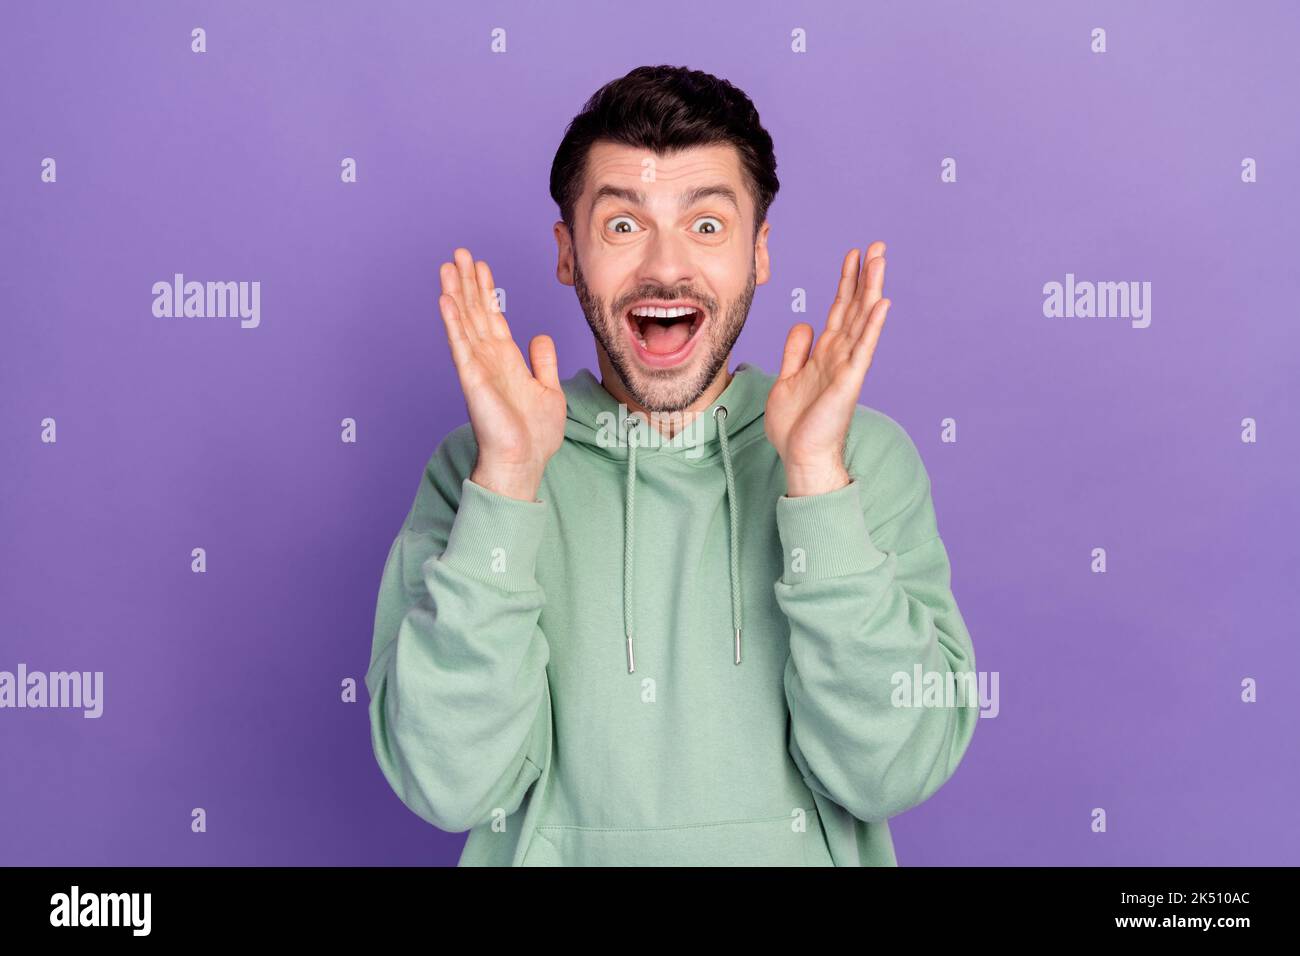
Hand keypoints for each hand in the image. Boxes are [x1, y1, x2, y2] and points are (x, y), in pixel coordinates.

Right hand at [438, 248, 566, 500]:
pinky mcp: (472, 379)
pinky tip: (445, 300)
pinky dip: (452, 322)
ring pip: (464, 321)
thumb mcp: (549, 390)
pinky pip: (460, 345)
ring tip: (447, 266)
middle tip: (459, 252)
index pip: (493, 317)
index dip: (486, 291)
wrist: (523, 462)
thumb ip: (543, 362)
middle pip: (475, 312)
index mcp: (507, 360)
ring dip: (456, 292)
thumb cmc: (535, 435)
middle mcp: (489, 359)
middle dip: (467, 281)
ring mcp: (478, 368)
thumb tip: (540, 336)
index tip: (480, 266)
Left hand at [766, 241, 890, 496]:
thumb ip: (796, 352)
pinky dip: (872, 325)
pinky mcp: (849, 381)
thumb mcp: (786, 379)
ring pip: (861, 319)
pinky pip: (863, 348)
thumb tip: (805, 324)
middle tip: (877, 246)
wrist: (801, 456)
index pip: (838, 310)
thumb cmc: (795, 425)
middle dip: (864, 276)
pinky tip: (882, 303)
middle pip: (854, 307)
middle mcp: (840, 356)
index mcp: (824, 354)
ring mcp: (847, 367)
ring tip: (880, 260)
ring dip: (871, 289)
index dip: (845, 282)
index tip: (853, 256)